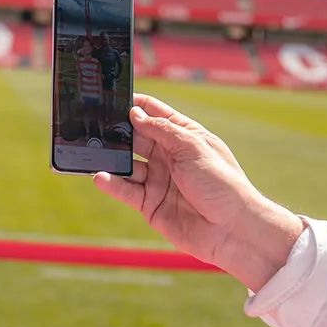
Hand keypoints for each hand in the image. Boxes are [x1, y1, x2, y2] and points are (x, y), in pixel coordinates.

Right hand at [93, 94, 303, 291]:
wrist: (232, 230)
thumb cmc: (221, 184)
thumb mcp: (192, 147)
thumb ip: (162, 130)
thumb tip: (135, 114)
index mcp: (183, 136)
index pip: (154, 113)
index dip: (134, 104)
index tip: (111, 97)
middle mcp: (168, 156)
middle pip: (135, 137)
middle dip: (116, 131)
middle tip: (94, 125)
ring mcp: (158, 180)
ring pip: (127, 164)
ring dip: (111, 158)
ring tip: (93, 151)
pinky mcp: (150, 204)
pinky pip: (126, 190)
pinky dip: (112, 183)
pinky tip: (101, 176)